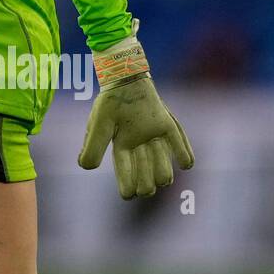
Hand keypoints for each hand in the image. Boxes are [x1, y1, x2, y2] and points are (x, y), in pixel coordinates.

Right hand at [78, 72, 193, 197]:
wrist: (125, 78)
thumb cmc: (109, 102)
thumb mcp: (97, 126)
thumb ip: (92, 147)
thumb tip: (87, 168)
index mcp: (121, 146)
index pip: (124, 173)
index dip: (127, 188)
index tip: (129, 195)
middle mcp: (138, 144)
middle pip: (146, 173)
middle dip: (146, 185)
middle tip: (146, 189)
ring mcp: (153, 134)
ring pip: (163, 162)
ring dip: (164, 173)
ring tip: (163, 179)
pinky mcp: (166, 124)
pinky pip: (178, 142)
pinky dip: (185, 155)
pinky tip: (187, 165)